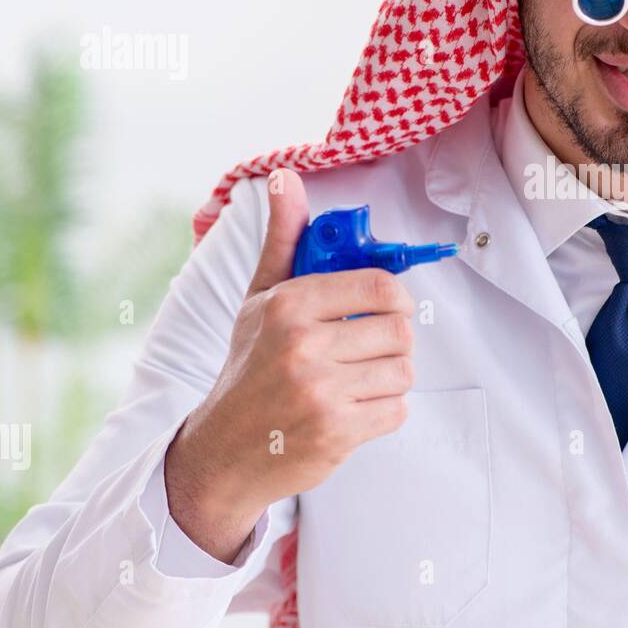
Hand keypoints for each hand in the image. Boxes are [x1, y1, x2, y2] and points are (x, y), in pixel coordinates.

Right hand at [165, 168, 415, 561]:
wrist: (223, 450)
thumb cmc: (249, 368)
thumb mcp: (260, 300)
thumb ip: (283, 239)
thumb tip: (286, 177)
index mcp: (289, 305)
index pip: (381, 286)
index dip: (396, 298)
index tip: (387, 308)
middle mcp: (304, 345)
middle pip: (400, 331)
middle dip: (392, 343)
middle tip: (367, 350)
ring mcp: (321, 392)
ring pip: (404, 372)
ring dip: (389, 379)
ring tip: (357, 381)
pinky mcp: (337, 433)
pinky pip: (397, 410)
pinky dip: (383, 412)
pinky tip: (351, 409)